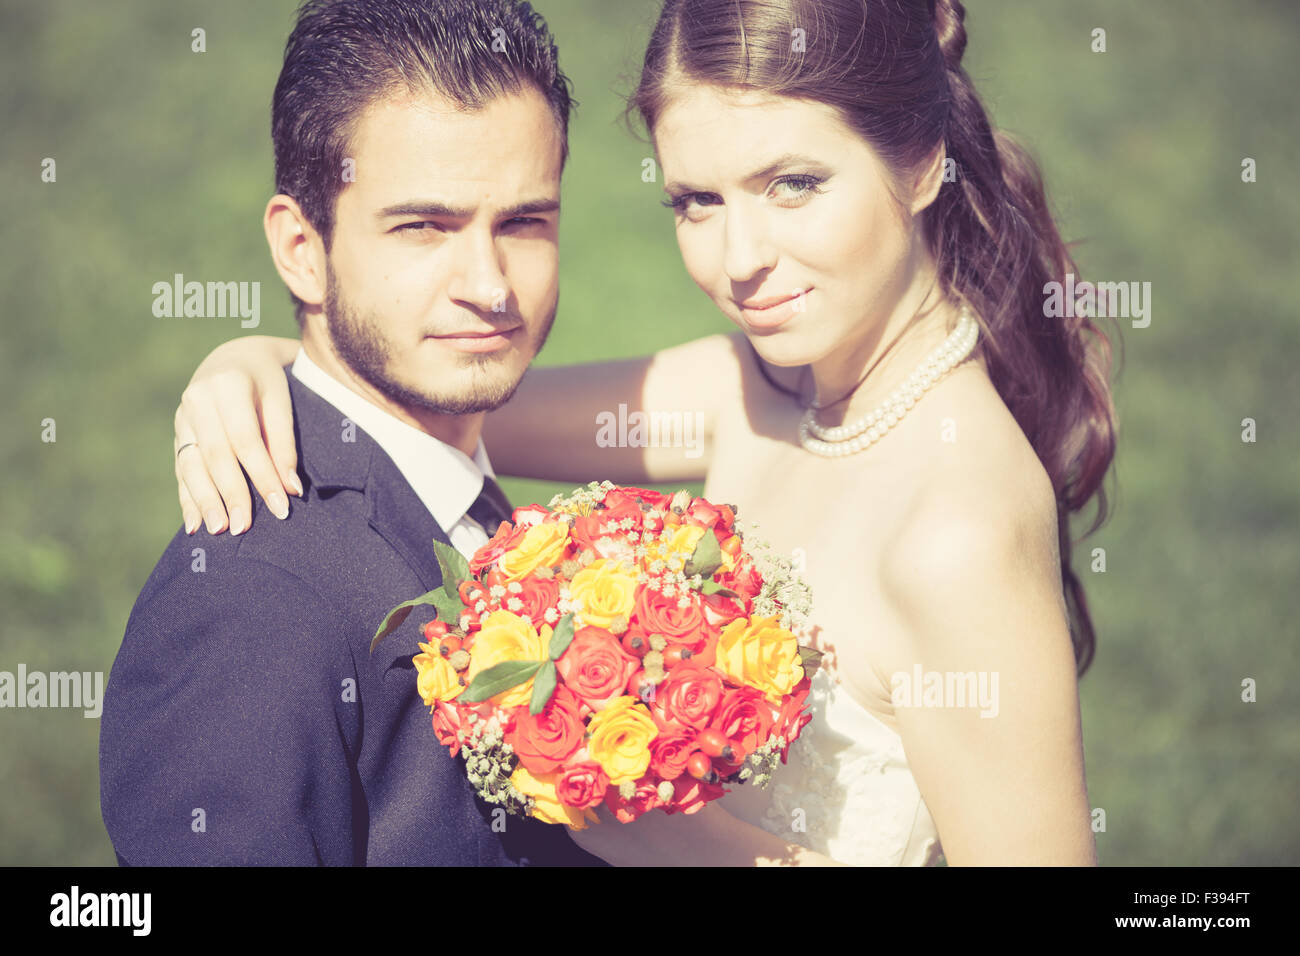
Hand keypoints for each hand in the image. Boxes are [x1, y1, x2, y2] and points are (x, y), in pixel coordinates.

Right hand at [174, 335, 300, 534]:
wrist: (234, 357)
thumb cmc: (269, 380)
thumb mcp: (282, 399)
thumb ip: (284, 442)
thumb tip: (290, 488)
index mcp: (228, 385)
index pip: (246, 440)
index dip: (263, 475)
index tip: (281, 507)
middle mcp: (198, 400)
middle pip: (215, 456)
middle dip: (231, 494)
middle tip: (244, 529)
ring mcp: (182, 417)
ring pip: (192, 465)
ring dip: (204, 501)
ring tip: (219, 530)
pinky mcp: (178, 433)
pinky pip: (181, 469)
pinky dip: (188, 498)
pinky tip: (194, 524)